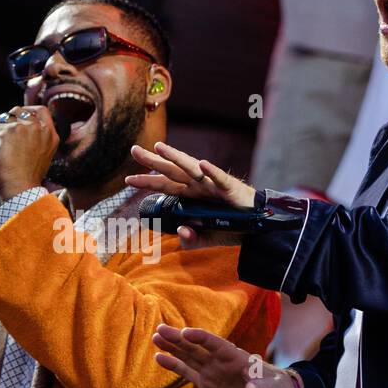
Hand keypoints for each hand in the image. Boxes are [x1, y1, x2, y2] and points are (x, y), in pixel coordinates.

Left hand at [0, 106, 59, 201]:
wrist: (21, 189)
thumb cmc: (28, 180)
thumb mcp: (41, 157)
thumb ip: (35, 142)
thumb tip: (19, 137)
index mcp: (50, 136)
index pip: (41, 111)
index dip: (28, 111)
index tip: (19, 117)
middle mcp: (39, 129)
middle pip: (20, 110)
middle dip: (9, 117)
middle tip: (2, 129)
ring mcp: (24, 128)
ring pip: (5, 117)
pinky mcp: (8, 132)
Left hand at [126, 141, 255, 248]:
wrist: (258, 225)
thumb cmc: (232, 226)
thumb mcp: (207, 238)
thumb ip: (191, 240)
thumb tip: (183, 233)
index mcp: (191, 195)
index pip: (165, 186)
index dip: (147, 182)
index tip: (128, 179)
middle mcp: (198, 186)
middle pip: (172, 171)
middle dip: (153, 161)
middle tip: (134, 150)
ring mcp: (213, 184)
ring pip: (191, 168)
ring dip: (176, 157)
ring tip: (160, 147)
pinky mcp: (230, 187)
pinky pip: (219, 178)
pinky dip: (211, 171)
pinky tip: (202, 164)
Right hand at [151, 323, 298, 387]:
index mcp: (235, 356)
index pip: (216, 344)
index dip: (201, 338)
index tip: (186, 332)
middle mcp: (219, 360)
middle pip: (196, 347)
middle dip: (179, 338)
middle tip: (160, 329)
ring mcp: (211, 370)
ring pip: (188, 356)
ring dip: (172, 347)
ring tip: (155, 337)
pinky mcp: (205, 382)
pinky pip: (187, 372)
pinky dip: (173, 364)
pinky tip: (158, 357)